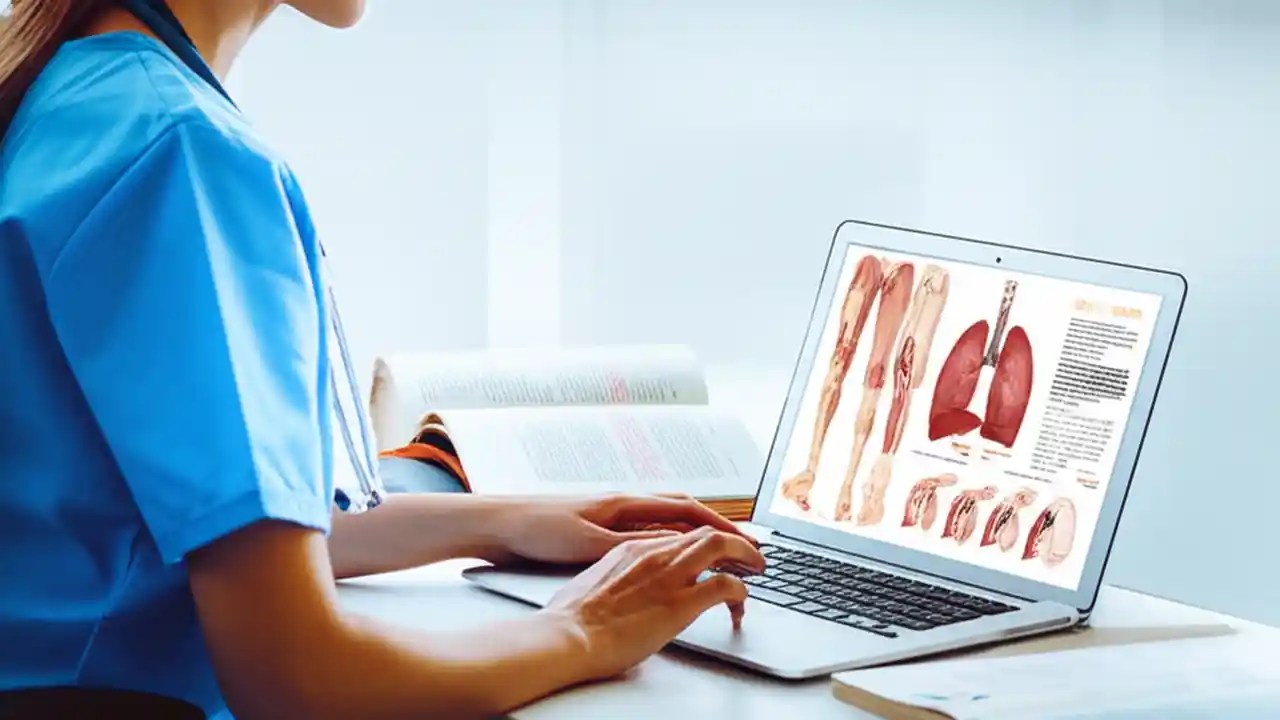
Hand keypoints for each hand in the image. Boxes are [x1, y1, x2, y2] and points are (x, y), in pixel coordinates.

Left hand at [495, 492, 754, 565]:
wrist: (501, 523)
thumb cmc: (540, 529)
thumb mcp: (590, 543)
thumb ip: (633, 544)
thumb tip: (675, 547)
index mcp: (625, 503)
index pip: (687, 510)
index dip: (721, 526)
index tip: (747, 542)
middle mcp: (623, 503)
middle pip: (683, 509)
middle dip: (717, 526)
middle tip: (744, 546)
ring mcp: (611, 513)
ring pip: (666, 518)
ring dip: (695, 530)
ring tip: (720, 547)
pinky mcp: (598, 526)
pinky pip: (647, 528)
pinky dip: (669, 537)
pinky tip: (671, 551)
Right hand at [545, 526, 764, 680]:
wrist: (569, 634)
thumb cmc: (572, 617)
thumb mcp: (596, 582)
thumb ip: (618, 578)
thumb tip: (626, 591)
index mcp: (633, 548)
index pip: (679, 534)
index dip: (703, 543)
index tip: (714, 553)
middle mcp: (655, 553)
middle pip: (705, 531)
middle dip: (733, 540)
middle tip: (748, 554)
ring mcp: (670, 575)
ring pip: (722, 545)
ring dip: (746, 555)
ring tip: (757, 569)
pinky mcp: (681, 602)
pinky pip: (725, 585)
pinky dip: (741, 591)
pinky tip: (741, 603)